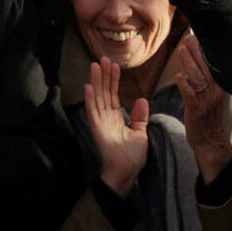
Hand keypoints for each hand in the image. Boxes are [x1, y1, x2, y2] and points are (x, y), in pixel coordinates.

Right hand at [85, 56, 149, 196]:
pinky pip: (93, 112)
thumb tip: (143, 99)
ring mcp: (100, 123)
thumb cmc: (132, 156)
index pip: (113, 95)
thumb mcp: (141, 132)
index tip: (114, 65)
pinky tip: (88, 87)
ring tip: (96, 65)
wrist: (127, 172)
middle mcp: (106, 118)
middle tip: (103, 58)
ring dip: (96, 81)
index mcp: (115, 118)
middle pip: (104, 92)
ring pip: (97, 98)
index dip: (113, 80)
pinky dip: (90, 99)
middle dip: (104, 75)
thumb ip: (140, 116)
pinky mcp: (97, 129)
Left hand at [173, 32, 231, 183]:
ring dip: (190, 63)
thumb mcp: (213, 96)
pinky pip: (191, 96)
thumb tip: (200, 63)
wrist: (211, 142)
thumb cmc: (209, 117)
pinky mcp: (197, 111)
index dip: (206, 50)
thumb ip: (208, 80)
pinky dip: (185, 85)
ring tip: (181, 49)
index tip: (198, 35)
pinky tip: (179, 76)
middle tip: (189, 37)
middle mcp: (216, 91)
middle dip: (197, 51)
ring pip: (198, 78)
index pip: (214, 64)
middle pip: (206, 67)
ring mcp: (207, 101)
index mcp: (221, 86)